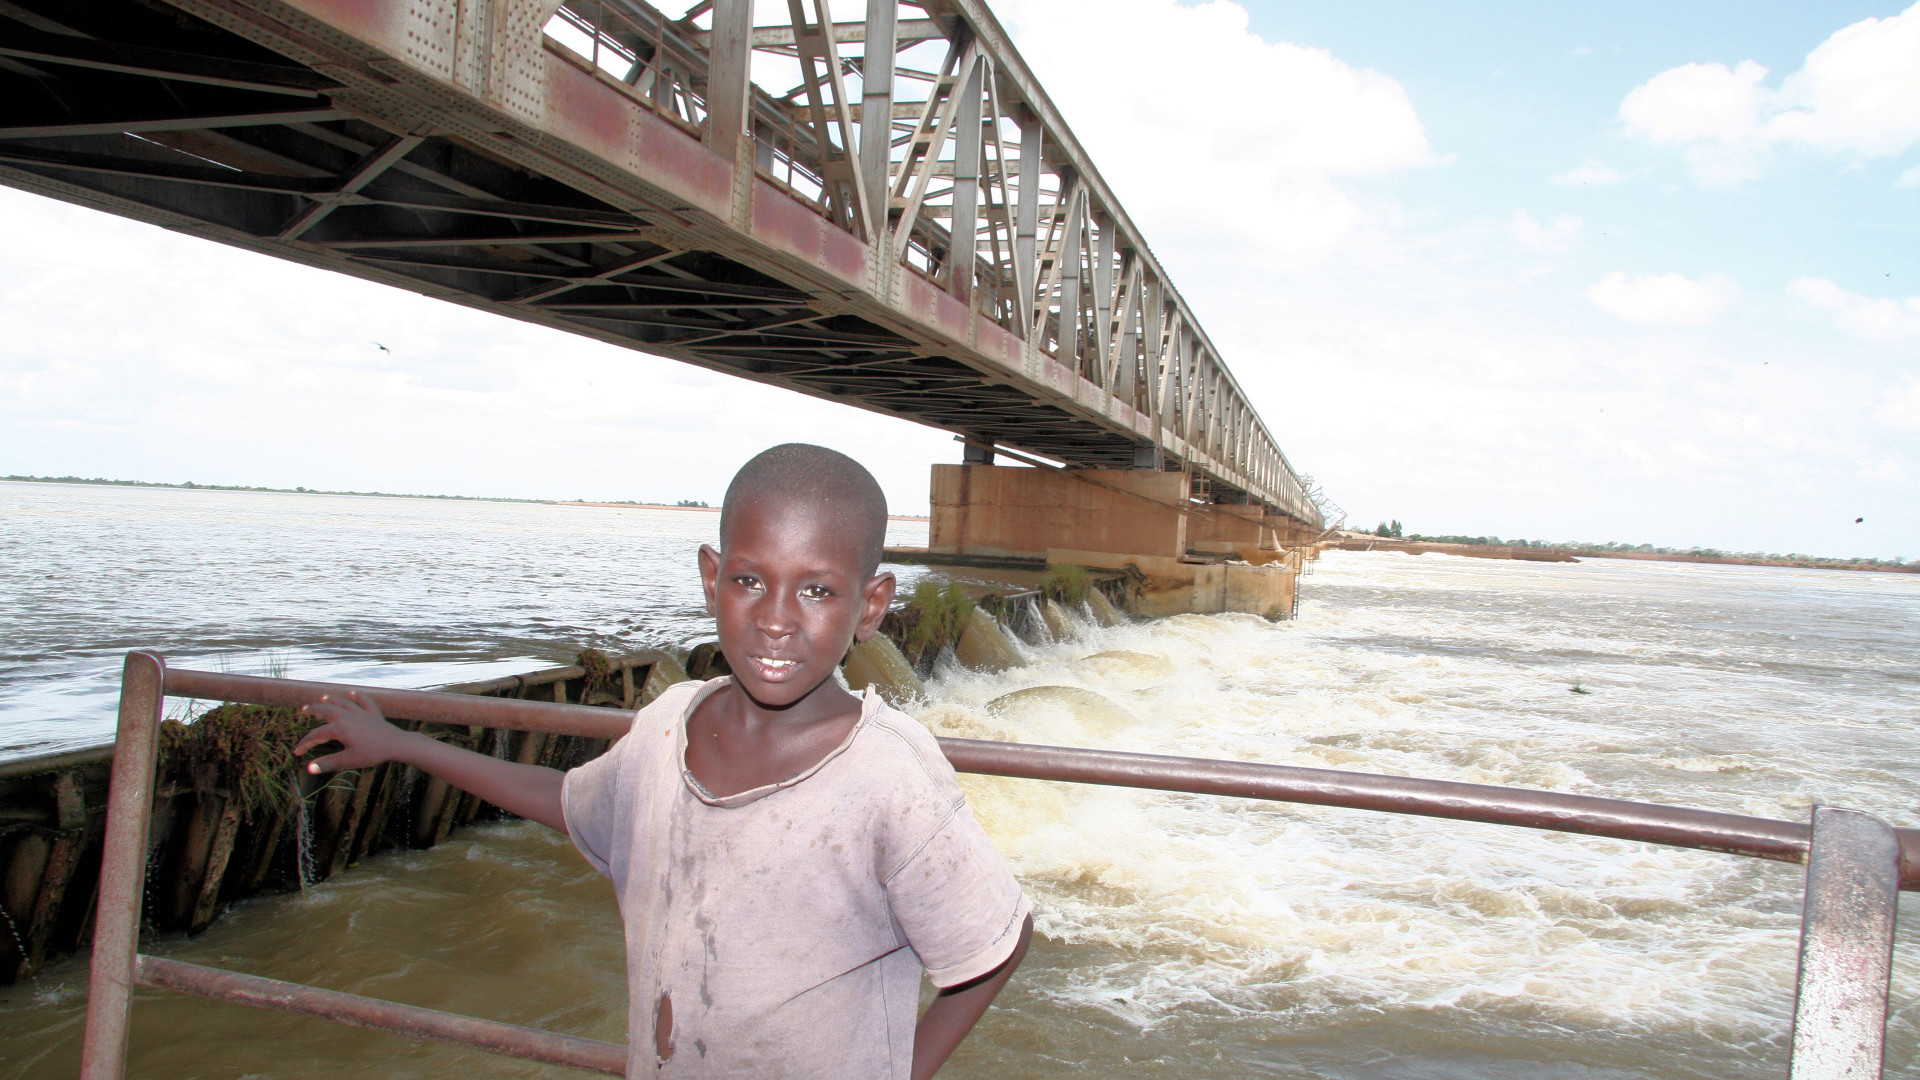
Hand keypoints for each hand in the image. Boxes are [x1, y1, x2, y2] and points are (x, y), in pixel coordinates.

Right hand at [295, 691, 415, 773]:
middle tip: (304, 709)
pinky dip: (358, 697)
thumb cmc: (372, 753)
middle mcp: (348, 717)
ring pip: (343, 703)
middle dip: (314, 710)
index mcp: (340, 728)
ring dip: (333, 700)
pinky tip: (353, 693)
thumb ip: (328, 763)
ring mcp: (361, 714)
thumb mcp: (348, 761)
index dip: (305, 744)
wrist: (396, 744)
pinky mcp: (373, 714)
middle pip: (327, 710)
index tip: (298, 752)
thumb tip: (308, 768)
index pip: (317, 735)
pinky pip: (364, 702)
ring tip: (324, 698)